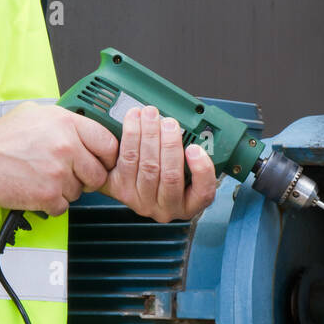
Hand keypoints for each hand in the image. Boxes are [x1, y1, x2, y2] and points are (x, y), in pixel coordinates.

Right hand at [0, 101, 118, 215]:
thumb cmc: (0, 138)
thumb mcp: (36, 114)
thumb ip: (64, 122)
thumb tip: (83, 130)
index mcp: (67, 123)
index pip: (109, 144)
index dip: (106, 157)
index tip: (99, 162)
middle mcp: (66, 146)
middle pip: (99, 175)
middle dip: (86, 179)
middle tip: (68, 175)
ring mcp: (58, 172)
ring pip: (80, 193)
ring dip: (65, 191)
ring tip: (43, 178)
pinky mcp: (48, 195)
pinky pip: (63, 207)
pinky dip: (51, 204)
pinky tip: (36, 190)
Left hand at [101, 105, 218, 222]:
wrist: (135, 185)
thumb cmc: (169, 176)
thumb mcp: (189, 173)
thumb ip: (195, 159)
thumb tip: (197, 138)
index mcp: (188, 206)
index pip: (202, 193)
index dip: (201, 169)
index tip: (196, 148)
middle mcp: (165, 209)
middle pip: (170, 176)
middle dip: (170, 144)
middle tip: (170, 122)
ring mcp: (141, 202)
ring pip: (147, 166)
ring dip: (149, 135)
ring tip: (150, 115)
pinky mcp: (121, 189)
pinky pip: (127, 160)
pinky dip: (131, 137)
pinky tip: (134, 122)